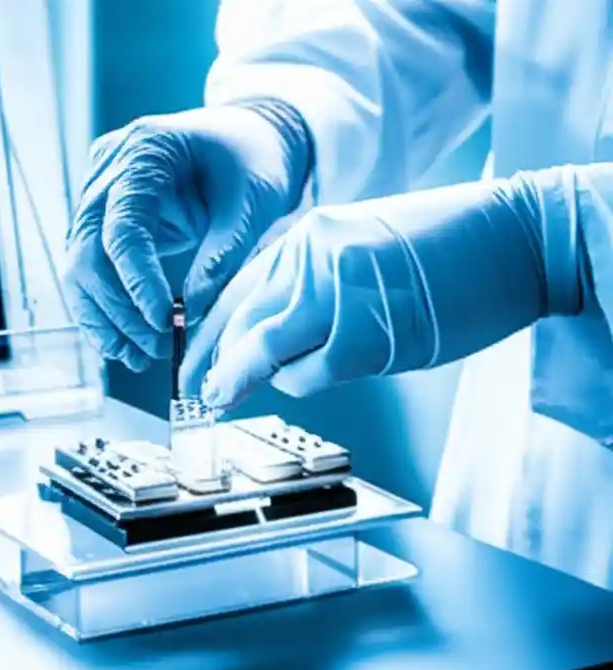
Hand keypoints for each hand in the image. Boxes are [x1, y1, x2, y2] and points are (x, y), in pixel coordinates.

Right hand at [62, 101, 311, 370]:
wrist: (246, 134)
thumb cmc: (253, 160)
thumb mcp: (252, 203)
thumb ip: (222, 257)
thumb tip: (189, 316)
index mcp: (143, 152)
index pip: (122, 227)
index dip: (136, 281)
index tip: (164, 321)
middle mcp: (105, 172)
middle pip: (87, 252)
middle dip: (118, 309)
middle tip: (155, 347)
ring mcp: (95, 195)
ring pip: (78, 267)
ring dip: (105, 318)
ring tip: (137, 356)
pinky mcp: (99, 219)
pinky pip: (89, 270)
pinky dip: (104, 308)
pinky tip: (124, 343)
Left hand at [193, 171, 588, 408]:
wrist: (518, 236)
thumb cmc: (451, 250)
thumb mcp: (361, 251)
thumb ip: (314, 285)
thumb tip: (271, 336)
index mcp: (309, 234)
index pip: (239, 286)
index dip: (208, 329)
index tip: (190, 356)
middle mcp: (313, 253)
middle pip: (242, 318)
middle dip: (213, 360)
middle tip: (197, 390)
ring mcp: (337, 289)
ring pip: (265, 346)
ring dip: (241, 377)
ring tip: (222, 397)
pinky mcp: (364, 328)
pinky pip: (310, 372)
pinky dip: (300, 383)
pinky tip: (298, 383)